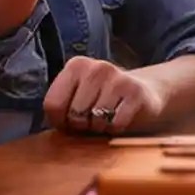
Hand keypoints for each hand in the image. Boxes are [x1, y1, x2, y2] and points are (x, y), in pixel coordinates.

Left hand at [43, 56, 164, 135]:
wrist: (144, 91)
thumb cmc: (102, 99)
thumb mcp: (78, 96)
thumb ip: (60, 106)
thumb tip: (49, 124)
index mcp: (76, 65)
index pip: (53, 104)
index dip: (60, 121)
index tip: (70, 120)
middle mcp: (96, 67)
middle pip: (75, 114)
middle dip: (82, 125)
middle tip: (92, 119)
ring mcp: (118, 78)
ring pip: (96, 120)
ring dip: (100, 128)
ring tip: (106, 118)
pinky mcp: (136, 92)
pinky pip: (116, 124)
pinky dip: (116, 129)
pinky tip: (120, 118)